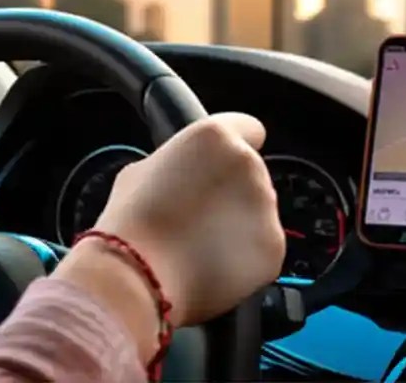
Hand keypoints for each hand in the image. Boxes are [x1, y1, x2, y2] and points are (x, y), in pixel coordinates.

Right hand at [58, 112, 283, 336]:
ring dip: (238, 226)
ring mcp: (265, 206)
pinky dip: (244, 259)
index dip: (232, 150)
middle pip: (251, 176)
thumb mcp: (142, 171)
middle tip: (197, 216)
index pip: (248, 129)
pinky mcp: (273, 246)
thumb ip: (178, 162)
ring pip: (258, 214)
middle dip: (231, 194)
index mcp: (215, 137)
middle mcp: (248, 165)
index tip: (223, 166)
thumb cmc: (132, 225)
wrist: (138, 276)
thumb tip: (182, 170)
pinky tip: (211, 264)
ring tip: (198, 245)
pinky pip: (262, 249)